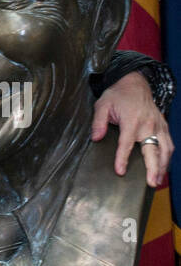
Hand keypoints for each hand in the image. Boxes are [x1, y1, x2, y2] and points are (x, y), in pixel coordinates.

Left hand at [92, 71, 172, 186]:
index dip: (123, 158)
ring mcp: (158, 125)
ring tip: (157, 181)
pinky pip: (169, 143)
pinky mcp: (163, 126)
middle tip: (150, 183)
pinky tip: (163, 167)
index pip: (127, 143)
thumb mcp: (102, 105)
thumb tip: (96, 138)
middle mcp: (148, 124)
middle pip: (152, 149)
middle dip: (153, 168)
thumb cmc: (118, 95)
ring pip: (165, 149)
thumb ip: (98, 122)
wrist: (135, 82)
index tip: (120, 171)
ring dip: (163, 166)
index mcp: (132, 120)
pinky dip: (167, 156)